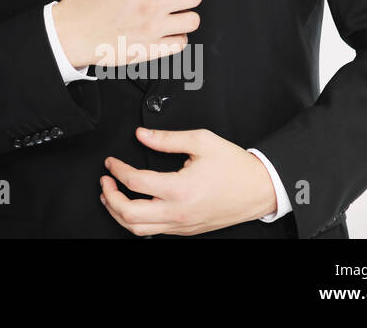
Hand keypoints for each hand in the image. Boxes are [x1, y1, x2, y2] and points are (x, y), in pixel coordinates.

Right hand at [51, 0, 202, 68]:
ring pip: (192, 21)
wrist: (69, 34)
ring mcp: (152, 29)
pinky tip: (168, 32)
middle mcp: (150, 5)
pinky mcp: (150, 49)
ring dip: (186, 15)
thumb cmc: (81, 4)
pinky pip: (181, 43)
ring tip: (176, 14)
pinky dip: (178, 37)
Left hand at [98, 127, 278, 235]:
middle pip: (128, 214)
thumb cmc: (235, 166)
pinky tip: (133, 207)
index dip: (116, 170)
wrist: (260, 189)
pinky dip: (136, 221)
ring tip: (111, 196)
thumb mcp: (201, 141)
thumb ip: (166, 138)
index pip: (135, 182)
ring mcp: (182, 225)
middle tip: (105, 181)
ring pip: (138, 230)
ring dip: (118, 213)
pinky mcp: (187, 230)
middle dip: (109, 197)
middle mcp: (178, 212)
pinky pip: (154, 232)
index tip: (110, 162)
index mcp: (180, 189)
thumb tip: (142, 135)